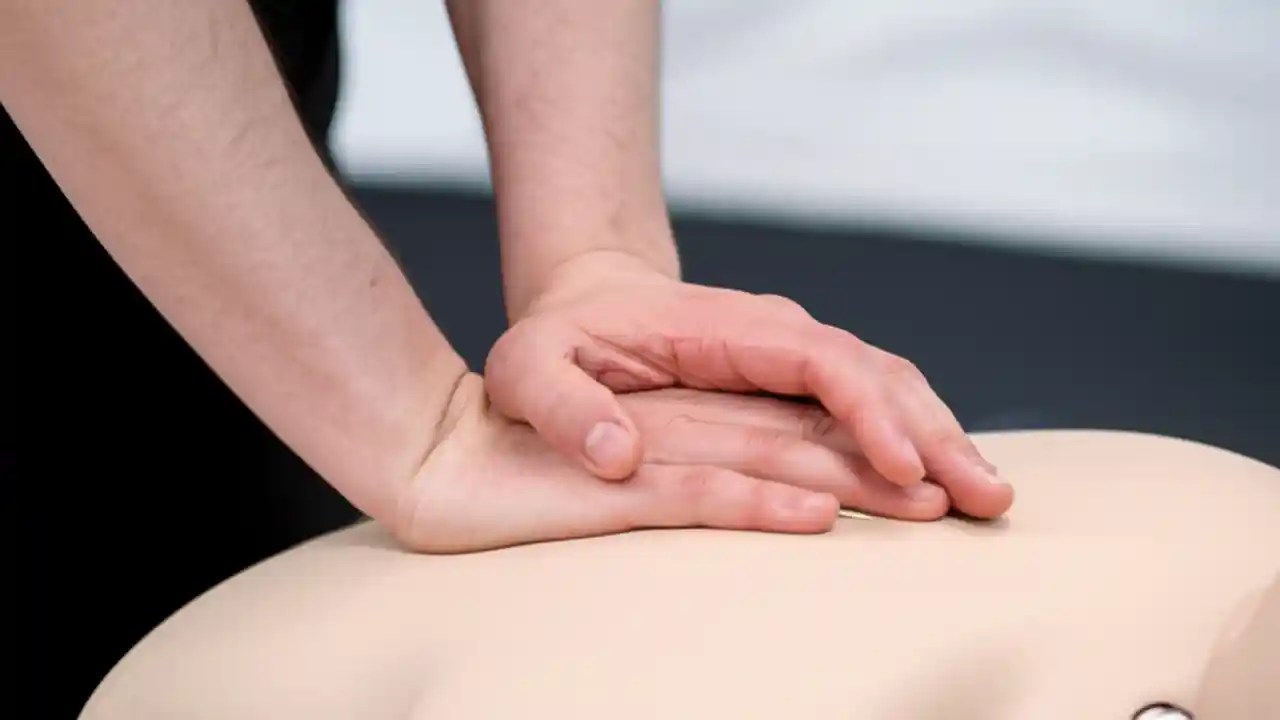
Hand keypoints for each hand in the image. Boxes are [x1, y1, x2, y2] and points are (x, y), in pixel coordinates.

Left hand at [392, 374, 950, 552]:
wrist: (582, 309)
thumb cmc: (557, 340)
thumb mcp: (529, 367)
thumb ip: (562, 405)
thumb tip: (617, 453)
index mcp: (728, 328)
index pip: (820, 360)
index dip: (868, 411)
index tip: (904, 468)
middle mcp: (777, 339)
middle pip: (878, 375)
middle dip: (935, 434)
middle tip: (988, 499)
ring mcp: (793, 361)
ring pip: (889, 390)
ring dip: (941, 441)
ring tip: (990, 500)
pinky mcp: (795, 388)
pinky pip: (870, 409)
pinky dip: (913, 442)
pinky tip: (944, 484)